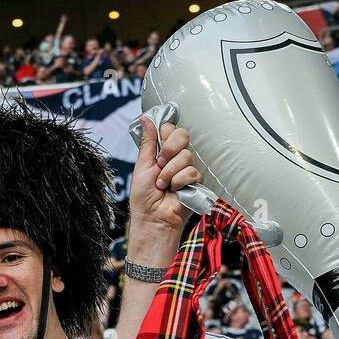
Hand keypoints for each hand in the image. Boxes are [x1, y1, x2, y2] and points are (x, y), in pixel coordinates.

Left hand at [127, 117, 200, 257]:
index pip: (170, 129)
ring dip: (170, 172)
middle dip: (169, 150)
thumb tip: (146, 119)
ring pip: (186, 156)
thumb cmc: (143, 198)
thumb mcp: (142, 166)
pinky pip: (192, 172)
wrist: (152, 219)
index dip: (165, 135)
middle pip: (182, 135)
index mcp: (162, 152)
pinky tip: (174, 191)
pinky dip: (179, 182)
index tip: (157, 150)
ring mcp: (187, 169)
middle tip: (160, 165)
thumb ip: (148, 143)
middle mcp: (176, 158)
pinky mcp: (196, 182)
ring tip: (163, 185)